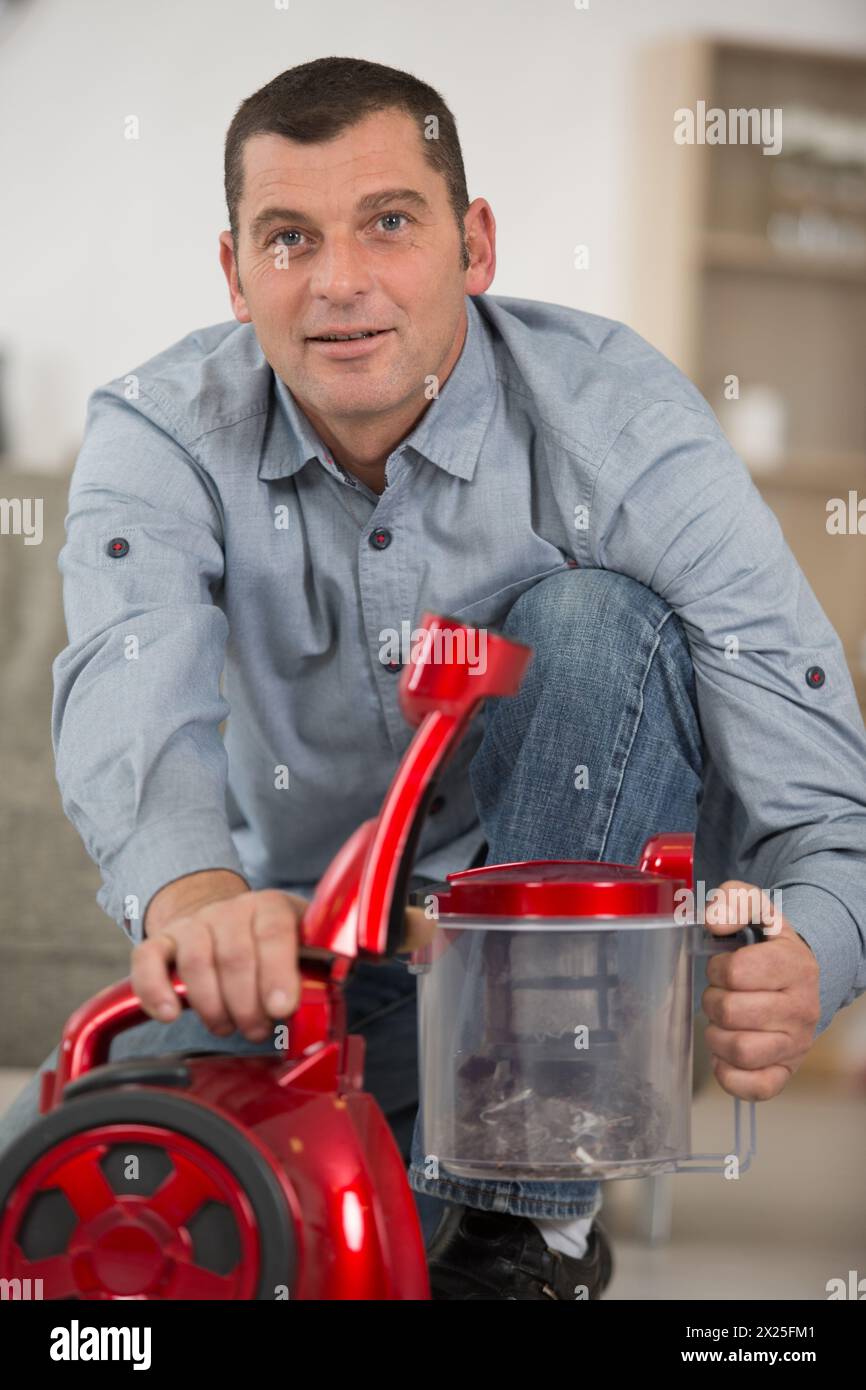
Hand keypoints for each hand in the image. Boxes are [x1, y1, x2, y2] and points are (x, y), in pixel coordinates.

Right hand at [133, 872, 438, 1041]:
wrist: (216, 912)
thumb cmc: (276, 937)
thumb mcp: (321, 934)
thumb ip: (373, 936)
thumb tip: (428, 929)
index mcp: (277, 908)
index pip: (276, 932)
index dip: (278, 971)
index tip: (282, 1008)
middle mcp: (233, 911)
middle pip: (234, 957)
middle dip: (248, 1005)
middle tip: (260, 1029)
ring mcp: (196, 927)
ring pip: (195, 964)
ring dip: (213, 1006)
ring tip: (231, 1025)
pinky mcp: (162, 943)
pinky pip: (149, 963)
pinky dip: (155, 990)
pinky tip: (169, 1013)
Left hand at [701, 879, 820, 1100]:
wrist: (800, 976)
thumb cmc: (767, 944)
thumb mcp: (755, 908)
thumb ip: (732, 900)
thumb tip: (713, 922)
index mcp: (794, 965)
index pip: (736, 971)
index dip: (718, 968)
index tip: (724, 967)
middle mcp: (802, 1008)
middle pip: (730, 1012)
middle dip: (713, 1000)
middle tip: (721, 994)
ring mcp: (796, 1044)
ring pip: (739, 1051)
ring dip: (717, 1036)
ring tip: (724, 1022)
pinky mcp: (786, 1072)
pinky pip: (754, 1088)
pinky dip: (730, 1075)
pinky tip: (726, 1055)